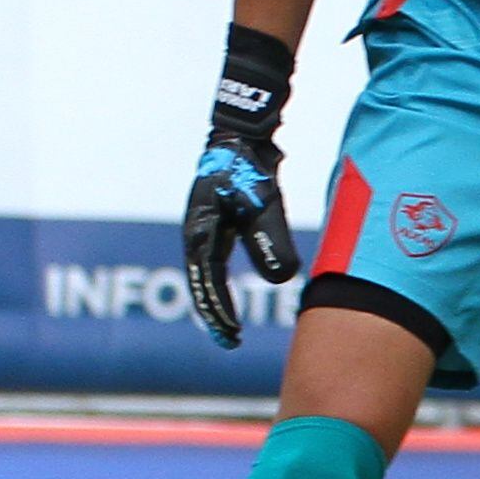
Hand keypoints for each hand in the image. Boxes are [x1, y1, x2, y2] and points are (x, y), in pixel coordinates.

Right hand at [181, 131, 295, 351]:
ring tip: (229, 327)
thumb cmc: (251, 170)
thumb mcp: (266, 206)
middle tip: (230, 341)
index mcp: (201, 233)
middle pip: (201, 284)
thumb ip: (271, 240)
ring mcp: (204, 227)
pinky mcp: (216, 222)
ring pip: (205, 274)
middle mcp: (197, 234)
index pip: (208, 283)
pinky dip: (219, 282)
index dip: (220, 311)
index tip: (233, 335)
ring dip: (215, 300)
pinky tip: (230, 294)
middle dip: (214, 314)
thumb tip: (282, 281)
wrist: (243, 137)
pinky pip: (215, 261)